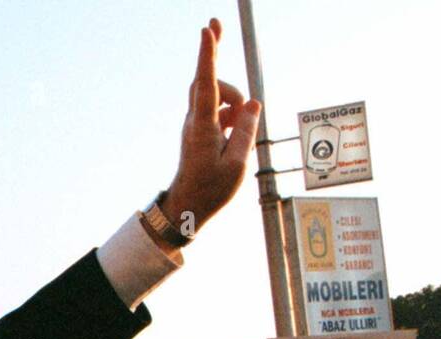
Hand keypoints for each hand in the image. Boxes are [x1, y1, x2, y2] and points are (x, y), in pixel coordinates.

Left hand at [160, 20, 261, 238]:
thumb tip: (253, 104)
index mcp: (203, 127)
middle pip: (208, 80)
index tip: (208, 30)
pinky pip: (218, 109)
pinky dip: (231, 113)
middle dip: (221, 69)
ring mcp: (196, 123)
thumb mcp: (236, 164)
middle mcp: (195, 120)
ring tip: (241, 127)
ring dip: (233, 101)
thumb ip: (246, 131)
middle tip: (220, 35)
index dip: (208, 55)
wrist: (188, 206)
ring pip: (214, 94)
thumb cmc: (210, 190)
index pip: (207, 84)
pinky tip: (236, 132)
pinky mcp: (200, 129)